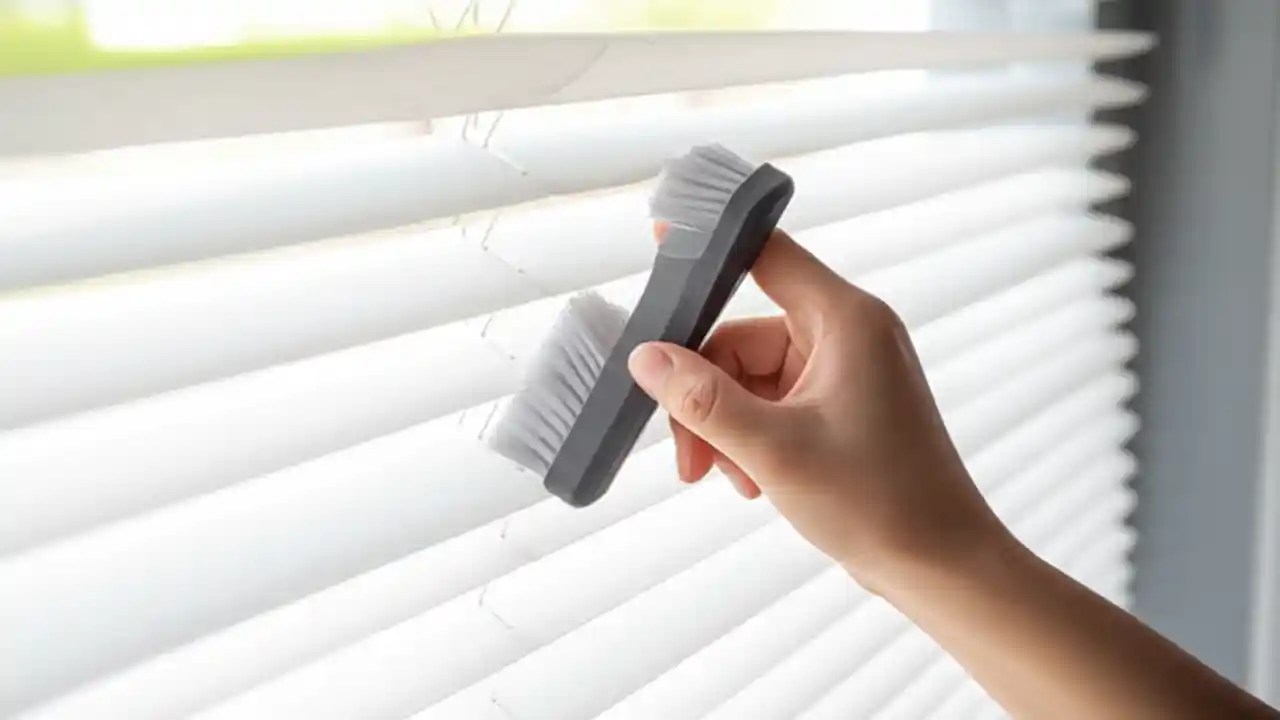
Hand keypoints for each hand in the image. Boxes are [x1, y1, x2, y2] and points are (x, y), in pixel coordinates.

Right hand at [628, 229, 1008, 590]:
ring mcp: (846, 371)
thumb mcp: (774, 450)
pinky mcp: (841, 405)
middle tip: (690, 457)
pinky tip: (754, 481)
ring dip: (727, 426)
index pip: (766, 254)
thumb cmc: (879, 502)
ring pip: (750, 378)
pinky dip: (752, 438)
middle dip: (707, 396)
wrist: (941, 566)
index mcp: (845, 320)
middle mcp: (847, 334)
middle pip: (742, 337)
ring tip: (734, 479)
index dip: (710, 249)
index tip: (660, 239)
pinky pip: (774, 402)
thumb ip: (703, 400)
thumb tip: (645, 358)